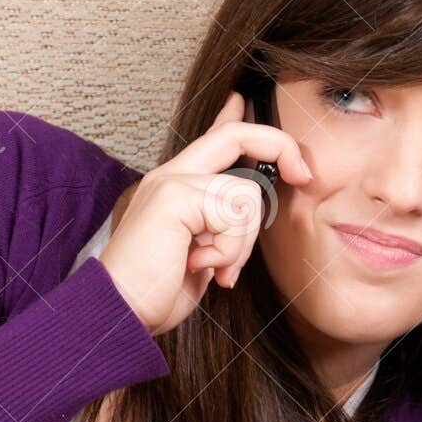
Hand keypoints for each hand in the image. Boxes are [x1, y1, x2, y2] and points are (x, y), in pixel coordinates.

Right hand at [99, 90, 313, 336]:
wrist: (118, 312)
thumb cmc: (155, 291)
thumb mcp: (200, 255)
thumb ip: (219, 226)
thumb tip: (247, 212)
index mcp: (174, 187)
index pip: (211, 139)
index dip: (234, 117)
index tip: (250, 108)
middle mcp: (171, 176)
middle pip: (235, 136)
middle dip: (279, 146)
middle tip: (303, 175)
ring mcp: (171, 182)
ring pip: (246, 194)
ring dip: (242, 243)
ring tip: (215, 268)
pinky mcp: (175, 197)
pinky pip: (233, 214)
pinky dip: (228, 250)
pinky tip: (201, 267)